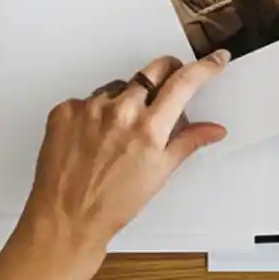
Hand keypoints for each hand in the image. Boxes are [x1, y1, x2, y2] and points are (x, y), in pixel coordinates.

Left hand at [21, 52, 229, 251]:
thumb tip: (213, 129)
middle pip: (153, 71)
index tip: (214, 60)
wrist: (66, 219)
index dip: (204, 67)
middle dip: (166, 73)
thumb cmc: (111, 205)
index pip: (184, 83)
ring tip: (118, 133)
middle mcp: (120, 112)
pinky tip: (93, 138)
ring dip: (126, 100)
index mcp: (148, 129)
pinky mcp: (64, 110)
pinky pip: (88, 99)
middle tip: (167, 88)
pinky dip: (95, 113)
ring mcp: (89, 108)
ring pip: (119, 87)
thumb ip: (187, 142)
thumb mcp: (158, 174)